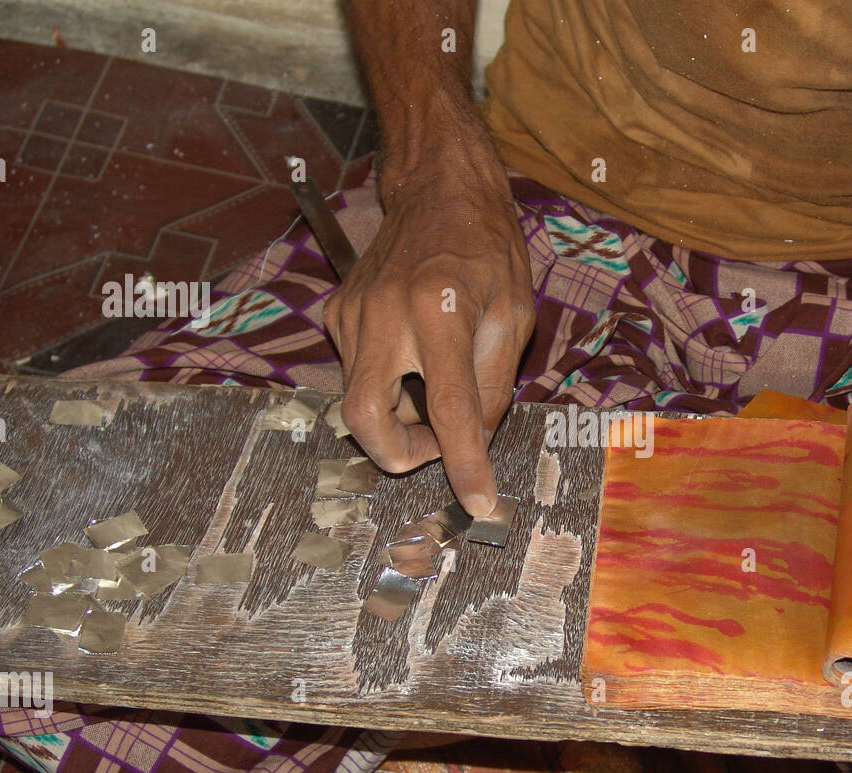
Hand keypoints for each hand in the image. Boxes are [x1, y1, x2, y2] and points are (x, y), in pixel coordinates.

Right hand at [324, 144, 534, 516]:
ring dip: (400, 417)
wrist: (439, 190)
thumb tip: (476, 441)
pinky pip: (358, 375)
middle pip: (365, 420)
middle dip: (398, 456)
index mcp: (438, 309)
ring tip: (436, 384)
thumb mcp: (514, 314)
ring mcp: (351, 313)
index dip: (465, 465)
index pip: (448, 409)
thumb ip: (493, 384)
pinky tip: (415, 358)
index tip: (479, 503)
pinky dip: (388, 387)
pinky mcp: (337, 313)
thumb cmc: (487, 248)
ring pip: (359, 403)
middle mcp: (384, 313)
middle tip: (438, 448)